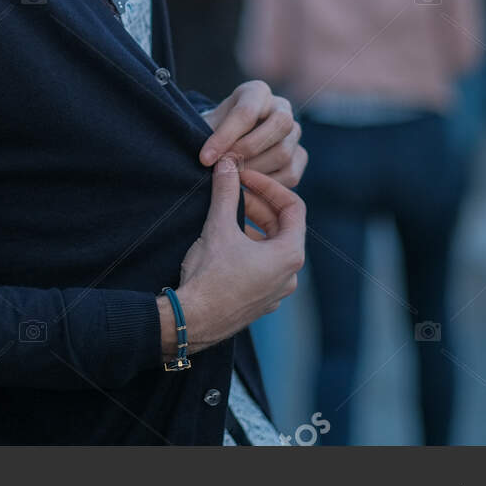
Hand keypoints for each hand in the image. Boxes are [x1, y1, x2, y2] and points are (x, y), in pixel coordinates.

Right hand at [162, 158, 304, 356]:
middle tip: (233, 191)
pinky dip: (249, 249)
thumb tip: (227, 165)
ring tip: (226, 215)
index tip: (247, 178)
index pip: (293, 207)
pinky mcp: (260, 302)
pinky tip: (225, 244)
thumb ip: (226, 192)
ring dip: (252, 227)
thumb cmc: (209, 276)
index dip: (270, 186)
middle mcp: (290, 275)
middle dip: (258, 205)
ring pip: (271, 248)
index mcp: (289, 255)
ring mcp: (276, 292)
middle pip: (282, 227)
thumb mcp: (219, 226)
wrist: (191, 320)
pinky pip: (262, 268)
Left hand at [198, 79, 306, 188]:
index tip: (205, 159)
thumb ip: (208, 137)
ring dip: (255, 171)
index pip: (246, 112)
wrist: (226, 143)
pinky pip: (290, 174)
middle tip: (224, 168)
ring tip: (232, 179)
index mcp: (257, 92)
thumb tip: (209, 159)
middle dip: (247, 151)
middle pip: (279, 125)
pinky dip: (267, 186)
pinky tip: (246, 188)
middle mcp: (282, 107)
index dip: (225, 137)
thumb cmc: (213, 131)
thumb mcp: (206, 126)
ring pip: (284, 152)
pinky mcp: (300, 156)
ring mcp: (294, 132)